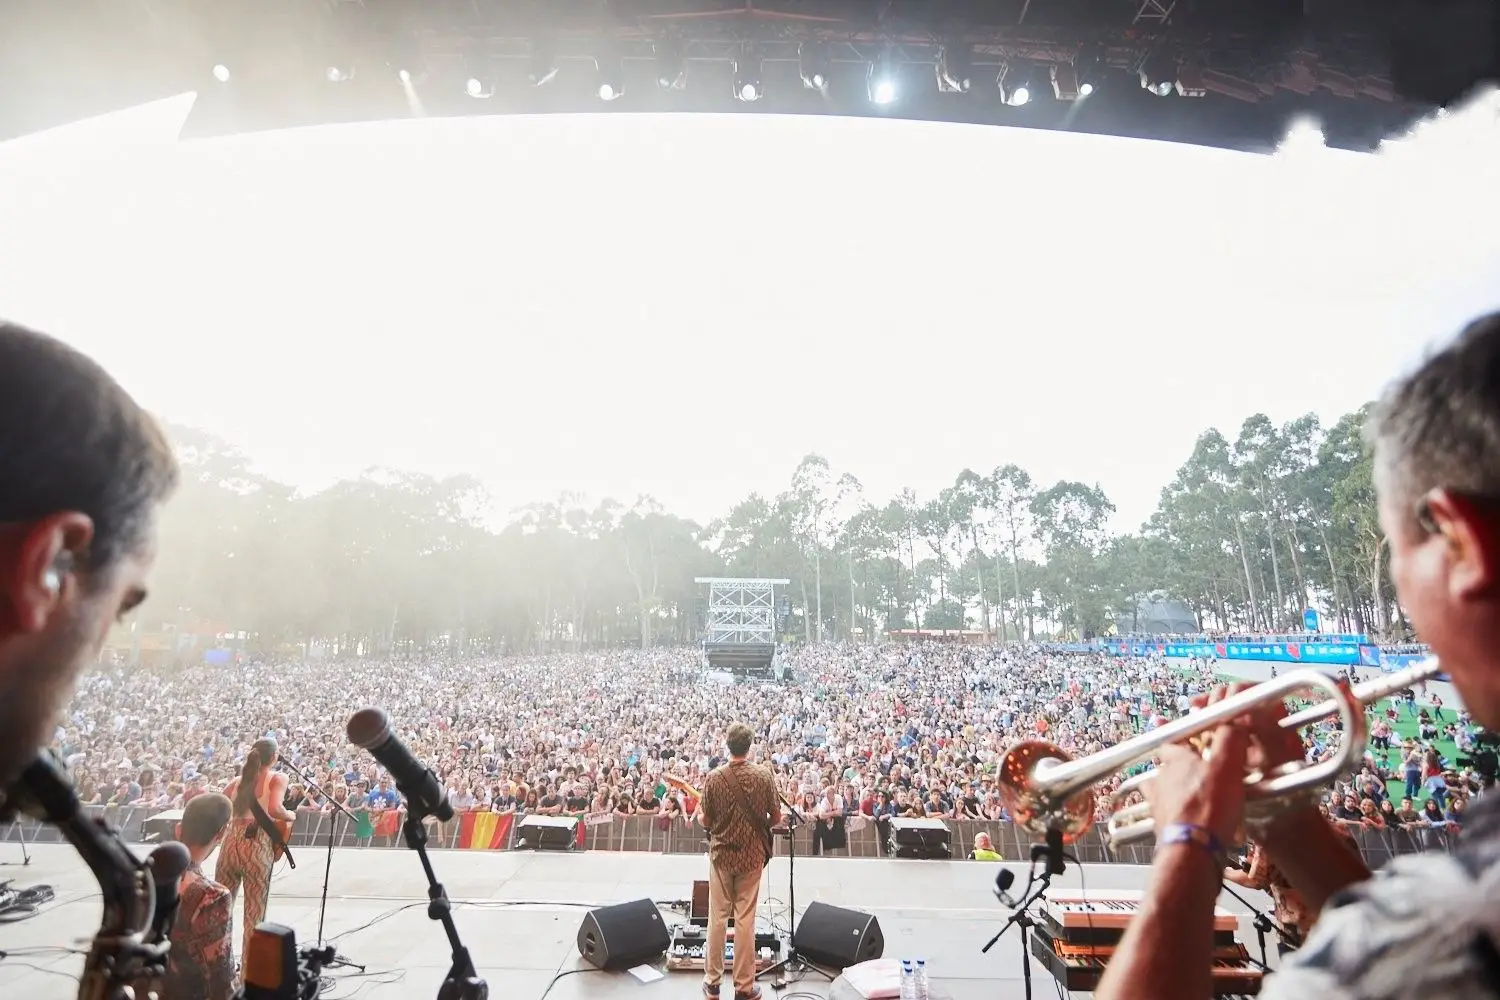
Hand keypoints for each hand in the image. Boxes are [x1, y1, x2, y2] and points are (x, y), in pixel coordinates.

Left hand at [1144, 690, 1250, 844]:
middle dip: (1181, 770)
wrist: (1193, 849)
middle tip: (1200, 774)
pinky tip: (1196, 823)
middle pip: (1166, 768)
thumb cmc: (1208, 805)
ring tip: (1196, 799)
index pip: (1172, 742)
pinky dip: (1180, 818)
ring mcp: (1158, 805)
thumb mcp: (1227, 765)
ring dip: (1176, 794)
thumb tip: (1234, 721)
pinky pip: (1169, 817)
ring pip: (1163, 793)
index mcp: (1174, 761)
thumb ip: (1230, 739)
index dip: (1184, 741)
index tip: (1195, 743)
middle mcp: (1160, 780)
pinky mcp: (1162, 828)